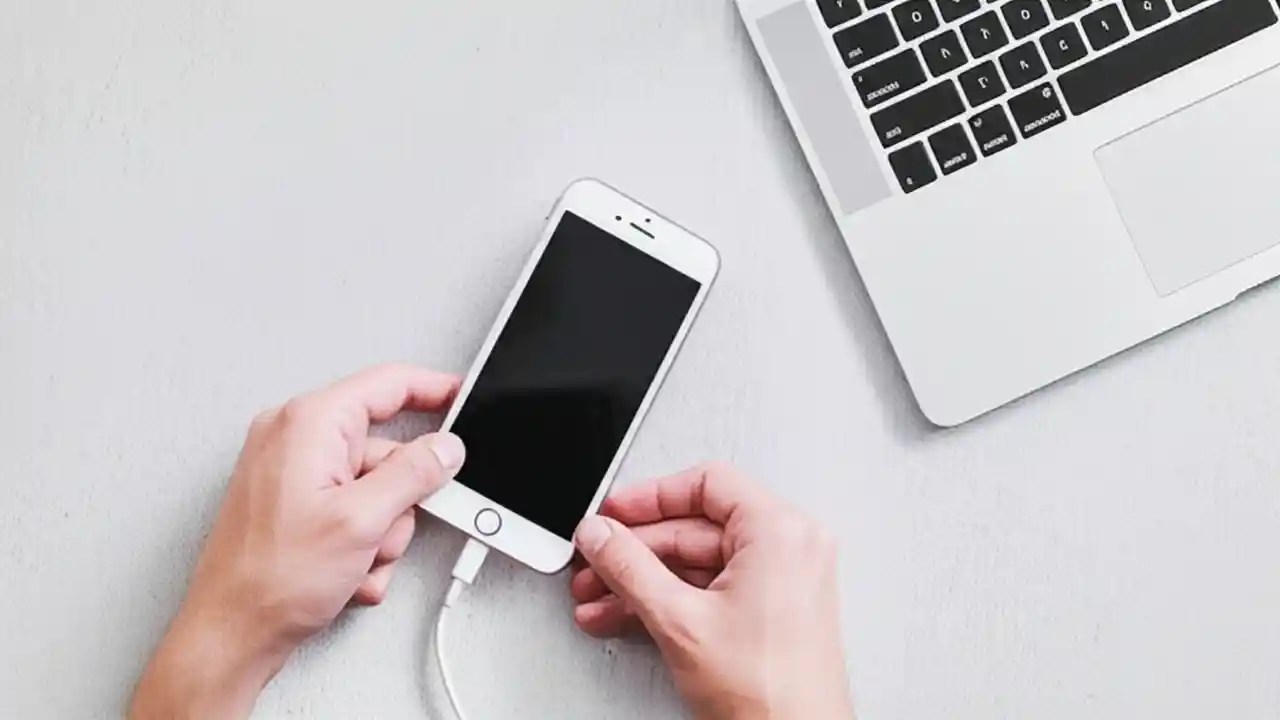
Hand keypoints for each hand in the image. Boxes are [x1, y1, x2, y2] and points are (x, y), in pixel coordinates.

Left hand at [130, 364, 464, 719]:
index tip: (463, 397)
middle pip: (386, 451)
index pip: (387, 385)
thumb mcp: (362, 521)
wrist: (232, 634)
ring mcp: (293, 473)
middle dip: (398, 502)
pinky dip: (360, 544)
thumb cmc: (270, 579)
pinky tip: (344, 571)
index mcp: (308, 424)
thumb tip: (445, 448)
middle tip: (383, 532)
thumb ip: (414, 474)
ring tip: (355, 560)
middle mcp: (295, 439)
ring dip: (380, 533)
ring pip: (376, 490)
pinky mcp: (296, 505)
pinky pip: (353, 511)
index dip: (434, 389)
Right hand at [570, 464, 853, 719]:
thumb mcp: (679, 620)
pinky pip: (710, 586)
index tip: (614, 513)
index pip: (706, 484)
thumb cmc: (769, 694)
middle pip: (694, 526)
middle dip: (635, 550)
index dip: (650, 496)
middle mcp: (788, 547)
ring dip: (642, 579)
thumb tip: (601, 535)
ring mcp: (782, 579)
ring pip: (696, 561)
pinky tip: (626, 614)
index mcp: (779, 532)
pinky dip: (668, 598)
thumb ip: (629, 567)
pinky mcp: (770, 608)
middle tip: (595, 559)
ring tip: (599, 596)